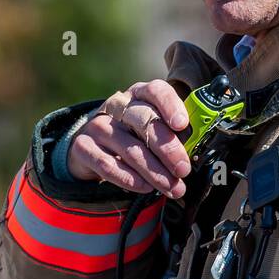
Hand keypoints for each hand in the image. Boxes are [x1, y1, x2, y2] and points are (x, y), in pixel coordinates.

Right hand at [66, 80, 191, 197]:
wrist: (92, 146)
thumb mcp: (152, 128)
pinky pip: (108, 165)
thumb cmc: (133, 135)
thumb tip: (195, 153)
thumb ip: (172, 134)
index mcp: (140, 94)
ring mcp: (98, 125)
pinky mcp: (83, 146)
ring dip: (154, 171)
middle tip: (183, 169)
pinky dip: (129, 179)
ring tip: (171, 187)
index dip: (170, 106)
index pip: (156, 91)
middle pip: (145, 122)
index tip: (182, 124)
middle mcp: (118, 105)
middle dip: (168, 149)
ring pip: (130, 148)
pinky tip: (145, 187)